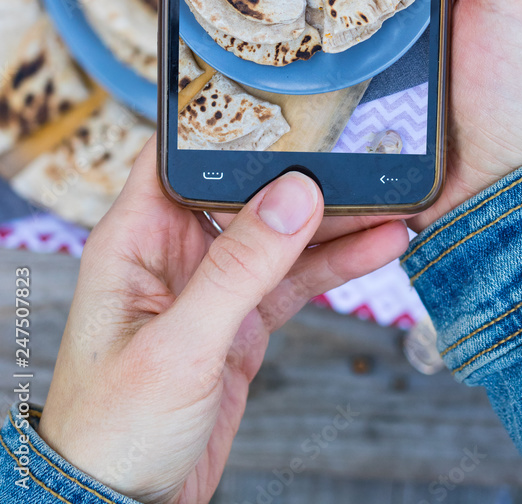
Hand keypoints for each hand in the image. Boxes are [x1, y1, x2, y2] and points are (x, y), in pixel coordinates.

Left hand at [38, 140, 406, 503]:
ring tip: (391, 203)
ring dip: (334, 223)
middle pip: (247, 192)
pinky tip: (377, 247)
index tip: (285, 106)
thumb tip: (293, 195)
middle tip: (362, 158)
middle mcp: (175, 251)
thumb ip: (238, 269)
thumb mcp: (180, 345)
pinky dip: (336, 265)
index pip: (180, 155)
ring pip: (281, 236)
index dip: (227, 125)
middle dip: (303, 175)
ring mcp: (212, 286)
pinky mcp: (241, 321)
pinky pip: (295, 280)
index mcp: (137, 237)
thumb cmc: (115, 429)